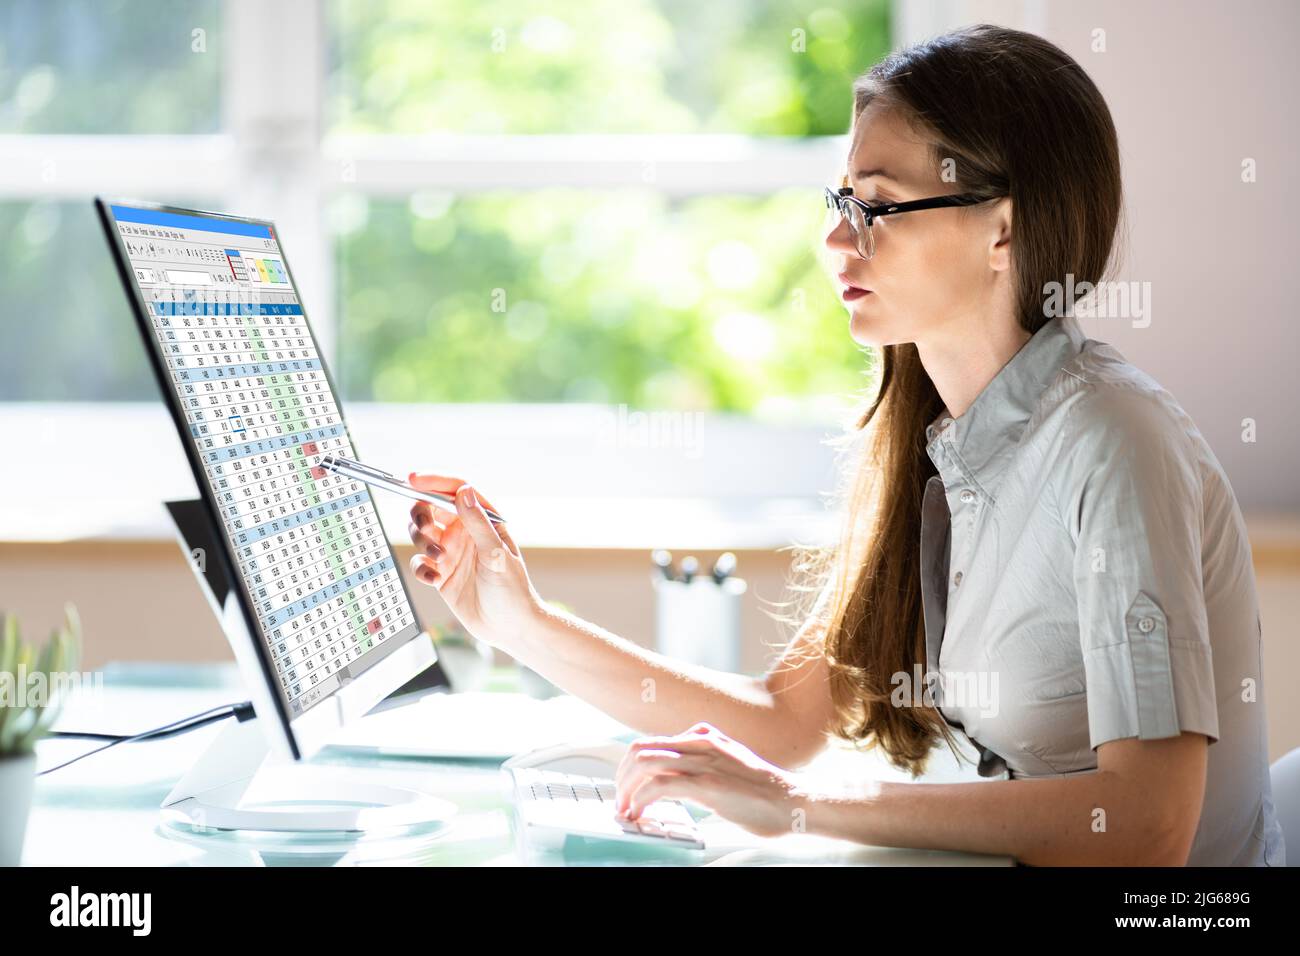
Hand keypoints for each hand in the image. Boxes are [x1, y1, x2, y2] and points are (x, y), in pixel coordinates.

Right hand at [406, 474, 540, 649]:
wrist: (509, 627)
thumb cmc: (512, 590)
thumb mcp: (496, 554)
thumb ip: (478, 523)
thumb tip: (463, 492)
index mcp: (483, 521)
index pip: (456, 491)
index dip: (434, 481)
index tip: (413, 479)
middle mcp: (465, 534)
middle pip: (430, 509)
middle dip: (420, 513)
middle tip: (425, 527)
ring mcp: (451, 553)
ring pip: (421, 534)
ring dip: (421, 541)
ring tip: (439, 557)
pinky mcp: (441, 574)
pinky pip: (420, 563)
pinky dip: (421, 568)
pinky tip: (435, 578)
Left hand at [613, 722, 807, 838]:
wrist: (793, 800)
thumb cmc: (764, 789)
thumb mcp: (730, 762)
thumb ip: (705, 760)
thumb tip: (680, 774)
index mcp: (704, 737)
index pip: (652, 742)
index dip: (630, 765)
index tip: (624, 785)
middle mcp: (700, 743)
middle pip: (641, 748)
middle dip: (622, 775)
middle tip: (620, 798)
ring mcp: (704, 762)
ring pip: (646, 762)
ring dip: (627, 787)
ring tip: (625, 808)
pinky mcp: (708, 785)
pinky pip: (661, 785)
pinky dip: (641, 799)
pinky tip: (639, 812)